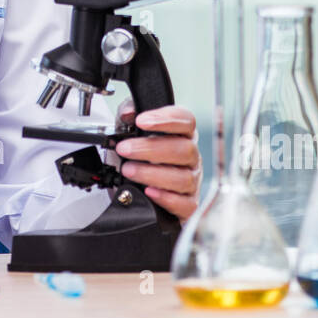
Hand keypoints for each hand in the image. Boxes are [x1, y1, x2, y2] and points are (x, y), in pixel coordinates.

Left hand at [113, 100, 201, 220]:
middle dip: (150, 149)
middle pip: (184, 149)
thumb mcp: (132, 132)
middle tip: (125, 149)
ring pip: (183, 177)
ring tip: (128, 170)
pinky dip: (166, 198)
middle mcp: (192, 157)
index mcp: (183, 134)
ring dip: (152, 173)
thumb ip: (129, 116)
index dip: (165, 119)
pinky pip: (184, 204)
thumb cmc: (143, 156)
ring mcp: (193, 181)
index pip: (186, 121)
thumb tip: (128, 113)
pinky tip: (148, 192)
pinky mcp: (189, 204)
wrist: (142, 189)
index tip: (140, 121)